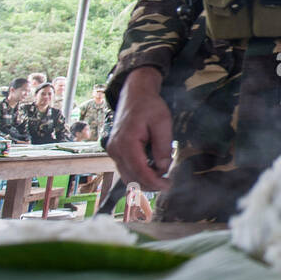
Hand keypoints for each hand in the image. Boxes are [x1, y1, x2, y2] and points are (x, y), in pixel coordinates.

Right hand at [105, 68, 172, 192]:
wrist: (135, 94)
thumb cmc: (149, 106)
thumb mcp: (162, 123)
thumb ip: (163, 146)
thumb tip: (163, 168)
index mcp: (126, 142)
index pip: (139, 172)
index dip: (154, 182)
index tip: (168, 185)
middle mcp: (115, 149)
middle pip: (131, 178)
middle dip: (150, 184)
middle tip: (167, 182)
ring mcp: (113, 151)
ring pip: (127, 176)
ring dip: (144, 180)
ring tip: (161, 175)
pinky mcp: (115, 150)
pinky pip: (126, 168)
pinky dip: (139, 173)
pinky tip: (152, 168)